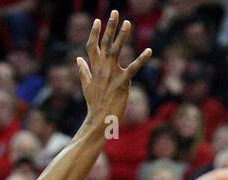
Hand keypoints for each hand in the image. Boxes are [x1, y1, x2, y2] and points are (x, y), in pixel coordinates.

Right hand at [78, 11, 151, 126]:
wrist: (100, 120)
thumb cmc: (94, 104)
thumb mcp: (86, 85)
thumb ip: (83, 70)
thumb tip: (78, 59)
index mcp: (94, 68)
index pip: (92, 46)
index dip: (94, 33)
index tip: (98, 20)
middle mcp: (102, 68)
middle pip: (105, 43)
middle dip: (110, 27)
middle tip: (115, 12)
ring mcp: (112, 74)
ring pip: (116, 50)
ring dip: (122, 36)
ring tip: (127, 22)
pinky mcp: (123, 82)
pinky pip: (134, 68)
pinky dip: (142, 59)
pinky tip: (149, 50)